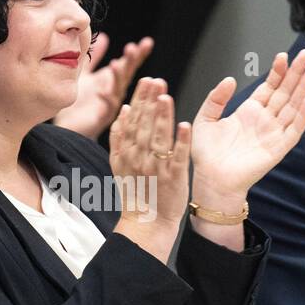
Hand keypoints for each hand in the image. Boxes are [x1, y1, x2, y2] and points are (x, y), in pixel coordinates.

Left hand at [54, 33, 153, 138]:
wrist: (68, 126)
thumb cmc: (79, 102)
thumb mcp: (85, 73)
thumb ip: (94, 57)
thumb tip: (103, 37)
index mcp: (112, 81)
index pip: (128, 65)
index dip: (138, 54)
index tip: (147, 42)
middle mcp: (114, 92)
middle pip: (126, 75)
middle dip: (131, 62)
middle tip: (134, 48)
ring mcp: (109, 105)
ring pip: (118, 89)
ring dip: (118, 77)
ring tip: (116, 63)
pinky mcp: (101, 118)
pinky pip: (106, 108)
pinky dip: (106, 99)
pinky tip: (102, 91)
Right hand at [108, 77, 190, 261]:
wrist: (146, 223)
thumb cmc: (136, 192)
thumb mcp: (119, 164)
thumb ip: (119, 137)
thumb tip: (124, 109)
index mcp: (126, 152)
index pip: (133, 120)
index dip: (140, 99)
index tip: (147, 81)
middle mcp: (139, 158)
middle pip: (144, 125)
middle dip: (150, 101)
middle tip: (157, 81)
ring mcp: (155, 168)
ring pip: (158, 139)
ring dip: (162, 117)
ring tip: (166, 96)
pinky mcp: (173, 178)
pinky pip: (177, 158)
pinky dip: (181, 142)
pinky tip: (185, 125)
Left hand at [189, 51, 304, 203]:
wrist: (211, 180)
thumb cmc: (207, 155)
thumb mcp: (206, 119)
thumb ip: (216, 98)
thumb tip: (230, 78)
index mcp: (249, 112)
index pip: (269, 87)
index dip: (277, 71)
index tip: (282, 56)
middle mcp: (264, 120)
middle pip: (286, 92)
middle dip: (296, 73)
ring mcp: (273, 133)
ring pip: (293, 107)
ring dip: (304, 89)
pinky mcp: (278, 148)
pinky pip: (294, 130)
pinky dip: (303, 116)